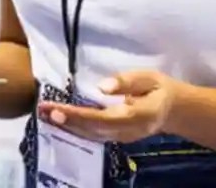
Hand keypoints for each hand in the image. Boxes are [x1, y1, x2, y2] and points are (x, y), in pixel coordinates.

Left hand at [37, 70, 185, 143]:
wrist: (173, 110)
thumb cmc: (159, 89)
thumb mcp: (149, 78)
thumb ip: (127, 82)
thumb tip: (103, 86)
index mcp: (137, 116)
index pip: (103, 118)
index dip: (79, 116)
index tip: (58, 109)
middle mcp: (126, 131)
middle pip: (92, 129)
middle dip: (66, 120)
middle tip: (42, 109)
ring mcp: (121, 137)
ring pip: (90, 134)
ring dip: (66, 125)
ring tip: (44, 113)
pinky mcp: (115, 136)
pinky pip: (91, 134)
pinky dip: (73, 127)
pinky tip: (59, 119)